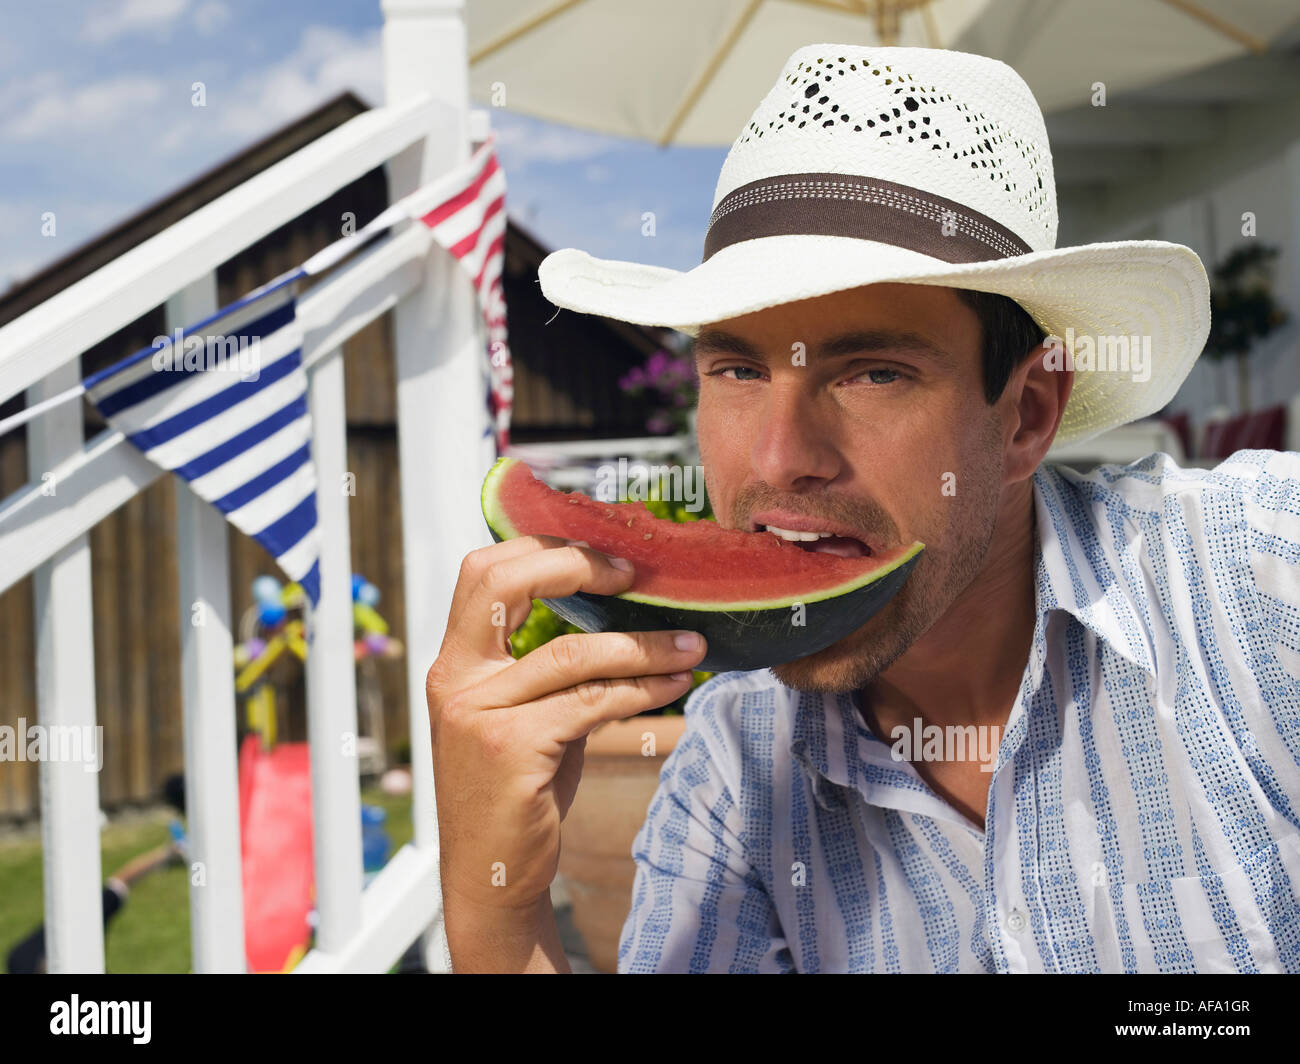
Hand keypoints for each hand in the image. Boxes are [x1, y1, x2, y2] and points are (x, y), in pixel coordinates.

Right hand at [427, 535, 706, 914]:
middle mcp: (456, 679)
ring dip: (643, 645)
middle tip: (637, 576)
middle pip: (505, 583)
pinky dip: (643, 689)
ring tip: (692, 643)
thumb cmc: (516, 791)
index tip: (606, 559)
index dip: (544, 549)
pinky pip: (592, 701)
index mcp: (455, 662)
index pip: (484, 572)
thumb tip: (620, 616)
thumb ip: (548, 667)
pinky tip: (675, 686)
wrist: (490, 875)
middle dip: (577, 565)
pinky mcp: (511, 749)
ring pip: (571, 653)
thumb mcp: (522, 716)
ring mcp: (479, 713)